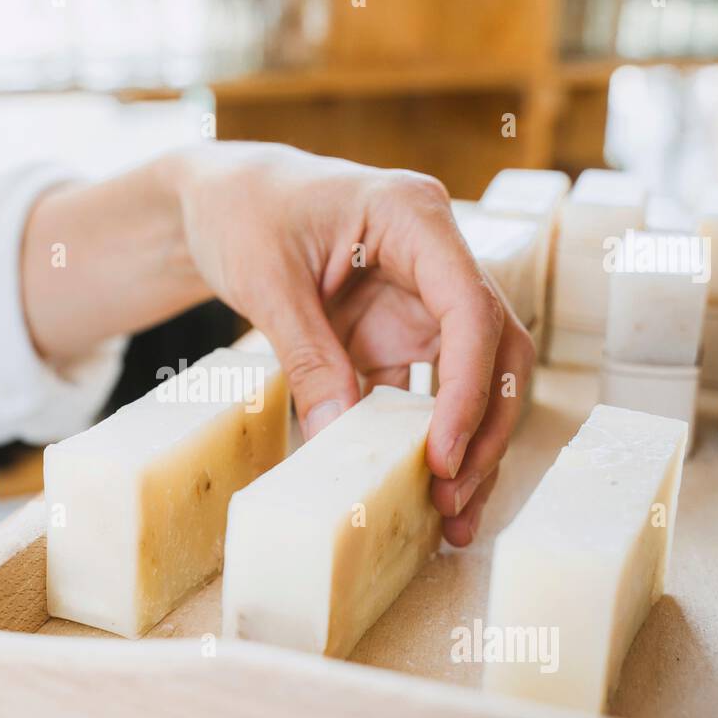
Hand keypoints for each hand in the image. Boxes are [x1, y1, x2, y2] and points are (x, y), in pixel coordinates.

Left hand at [172, 143, 533, 545]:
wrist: (222, 199)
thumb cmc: (244, 212)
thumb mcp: (267, 282)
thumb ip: (307, 357)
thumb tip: (336, 441)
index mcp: (415, 217)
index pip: (470, 308)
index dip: (468, 388)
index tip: (444, 455)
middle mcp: (435, 258)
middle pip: (495, 348)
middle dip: (486, 427)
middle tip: (456, 500)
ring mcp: (421, 299)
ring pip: (474, 378)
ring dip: (468, 444)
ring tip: (451, 519)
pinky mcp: (398, 332)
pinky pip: (427, 393)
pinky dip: (424, 441)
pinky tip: (417, 494)